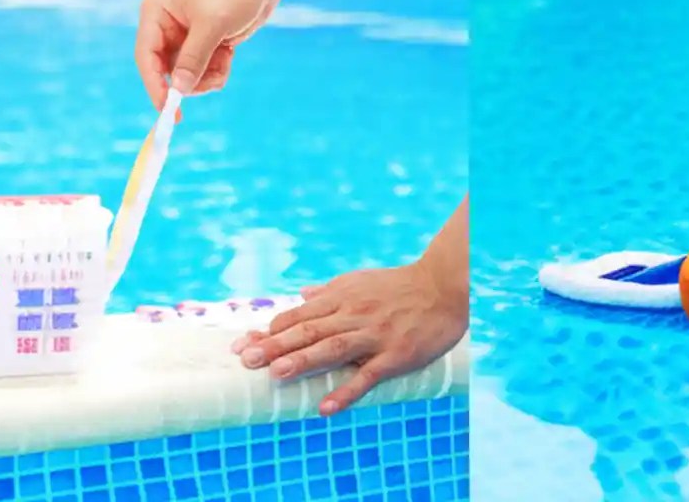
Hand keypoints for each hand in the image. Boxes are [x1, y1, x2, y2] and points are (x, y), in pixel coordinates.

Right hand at [134, 0, 287, 109]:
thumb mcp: (213, 26)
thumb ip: (194, 59)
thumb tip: (178, 90)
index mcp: (156, 12)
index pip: (146, 55)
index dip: (155, 84)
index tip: (168, 108)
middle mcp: (165, 25)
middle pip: (165, 70)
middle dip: (190, 80)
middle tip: (212, 82)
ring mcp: (184, 36)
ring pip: (185, 75)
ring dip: (206, 76)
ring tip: (225, 60)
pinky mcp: (202, 44)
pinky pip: (202, 71)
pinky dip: (216, 71)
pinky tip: (229, 55)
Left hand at [231, 261, 467, 415]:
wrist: (445, 287)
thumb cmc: (401, 286)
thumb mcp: (361, 280)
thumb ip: (330, 291)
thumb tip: (302, 294)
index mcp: (342, 297)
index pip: (298, 315)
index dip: (270, 330)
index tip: (243, 344)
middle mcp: (353, 314)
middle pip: (309, 331)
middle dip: (275, 345)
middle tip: (247, 359)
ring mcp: (374, 335)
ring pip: (333, 348)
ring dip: (303, 361)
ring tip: (276, 374)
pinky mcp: (396, 354)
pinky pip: (368, 375)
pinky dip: (346, 391)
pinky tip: (326, 407)